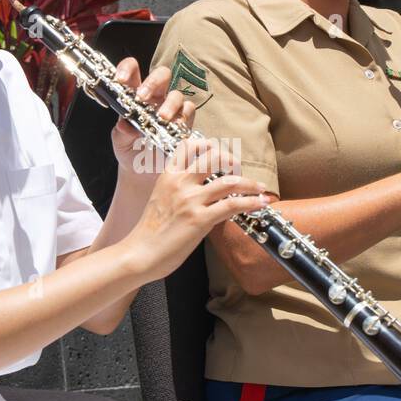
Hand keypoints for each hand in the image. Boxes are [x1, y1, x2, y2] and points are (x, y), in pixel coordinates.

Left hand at [110, 58, 192, 190]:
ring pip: (177, 94)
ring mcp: (171, 109)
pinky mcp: (184, 124)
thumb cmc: (129, 151)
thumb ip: (121, 131)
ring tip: (162, 118)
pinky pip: (189, 112)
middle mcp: (156, 99)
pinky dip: (183, 118)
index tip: (120, 80)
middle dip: (153, 82)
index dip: (127, 69)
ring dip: (170, 104)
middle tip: (142, 97)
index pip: (133, 71)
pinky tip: (174, 128)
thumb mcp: (120, 142)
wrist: (142, 174)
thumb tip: (125, 124)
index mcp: (135, 95)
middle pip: (162, 75)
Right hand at [122, 138, 273, 283]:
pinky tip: (260, 204)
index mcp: (168, 175)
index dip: (208, 146)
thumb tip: (203, 191)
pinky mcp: (199, 220)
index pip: (189, 146)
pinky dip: (251, 202)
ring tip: (260, 189)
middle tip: (240, 171)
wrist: (139, 253)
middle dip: (232, 161)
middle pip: (214, 157)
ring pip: (229, 181)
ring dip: (250, 184)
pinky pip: (232, 205)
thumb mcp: (161, 200)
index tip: (220, 155)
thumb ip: (180, 190)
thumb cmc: (150, 232)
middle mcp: (180, 183)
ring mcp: (191, 200)